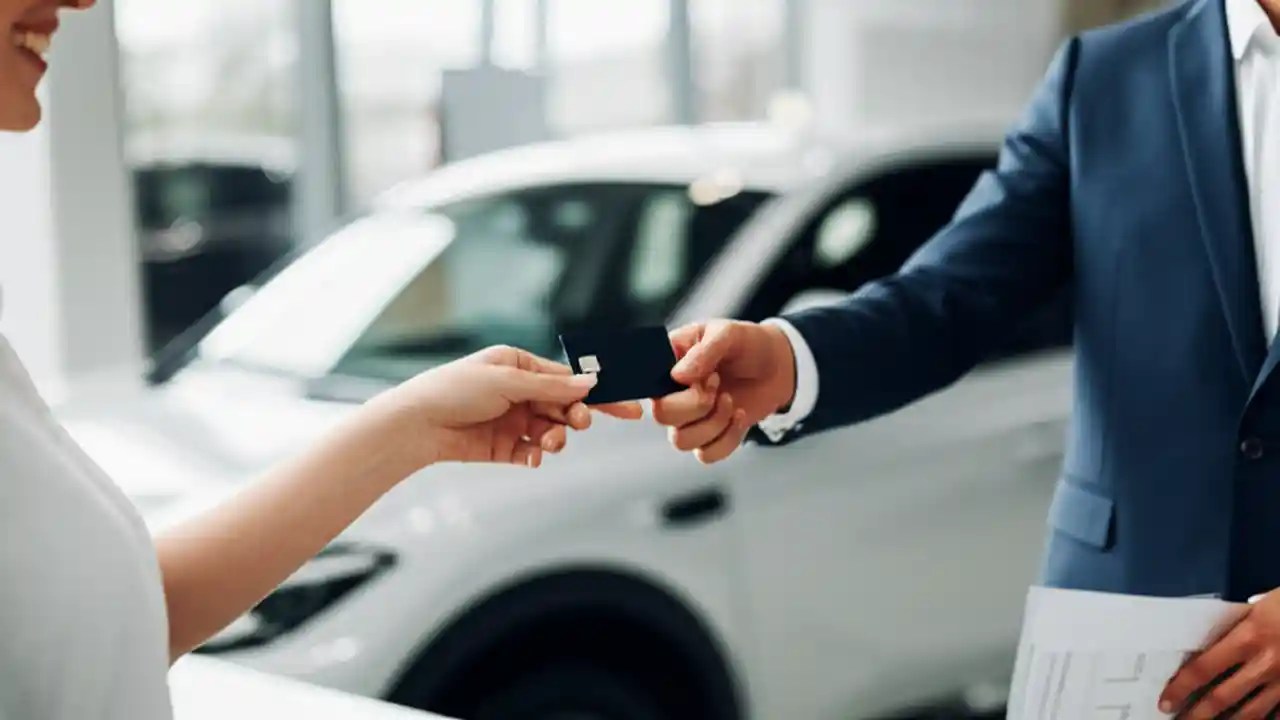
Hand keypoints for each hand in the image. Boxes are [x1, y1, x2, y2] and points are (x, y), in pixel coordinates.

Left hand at [388, 345, 642, 468]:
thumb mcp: (506, 380)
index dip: (595, 394)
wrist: (417, 425)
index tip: (625, 408)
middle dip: (575, 418)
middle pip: (563, 407)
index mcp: (519, 366)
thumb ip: (551, 387)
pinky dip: (536, 455)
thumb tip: (590, 383)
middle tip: (579, 425)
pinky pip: (531, 452)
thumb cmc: (453, 389)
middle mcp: (518, 392)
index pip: (566, 379)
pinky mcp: (503, 447)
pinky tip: (531, 456)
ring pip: (551, 431)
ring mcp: (512, 420)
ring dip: (555, 438)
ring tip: (548, 444)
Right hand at [652, 320, 796, 463]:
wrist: (777, 365)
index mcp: (667, 364)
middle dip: (697, 404)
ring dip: (713, 423)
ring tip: (730, 400)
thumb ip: (704, 351)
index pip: (647, 386)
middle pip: (662, 416)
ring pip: (681, 441)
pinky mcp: (708, 436)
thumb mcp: (727, 334)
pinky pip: (706, 455)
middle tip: (718, 384)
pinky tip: (740, 416)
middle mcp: (671, 393)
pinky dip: (727, 438)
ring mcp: (688, 418)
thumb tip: (678, 375)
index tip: (702, 377)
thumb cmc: (746, 343)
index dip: (671, 389)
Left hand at [1161, 589, 1279, 717]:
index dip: (1180, 688)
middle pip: (1222, 697)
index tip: (1165, 701)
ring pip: (1251, 713)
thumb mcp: (1259, 608)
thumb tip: (1209, 644)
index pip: (1202, 669)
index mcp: (1247, 638)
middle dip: (1197, 714)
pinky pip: (1279, 713)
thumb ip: (1235, 627)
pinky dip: (1264, 719)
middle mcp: (1264, 664)